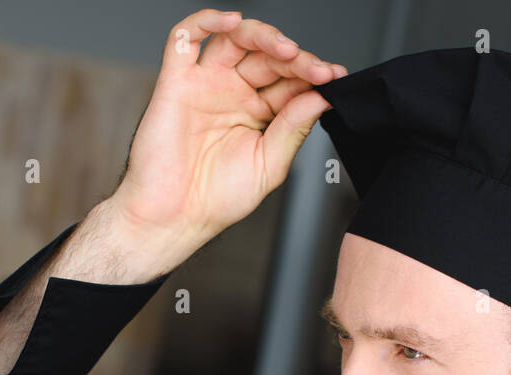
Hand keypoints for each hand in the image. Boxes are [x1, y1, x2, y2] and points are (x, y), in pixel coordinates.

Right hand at [106, 9, 345, 270]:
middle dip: (296, 60)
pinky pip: (185, 38)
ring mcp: (205, 84)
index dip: (312, 76)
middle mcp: (232, 93)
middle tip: (317, 70)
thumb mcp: (269, 165)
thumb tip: (321, 97)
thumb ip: (294, 128)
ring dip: (263, 36)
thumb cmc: (217, 199)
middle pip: (267, 57)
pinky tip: (232, 22)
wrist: (174, 217)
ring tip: (287, 50)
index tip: (336, 79)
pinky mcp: (175, 81)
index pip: (289, 82)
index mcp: (257, 112)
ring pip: (234, 40)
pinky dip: (207, 21)